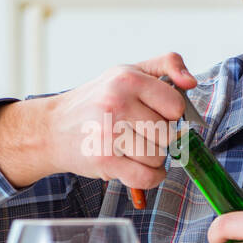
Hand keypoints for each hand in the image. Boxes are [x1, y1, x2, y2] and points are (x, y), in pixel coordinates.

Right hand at [43, 51, 195, 191]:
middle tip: (141, 133)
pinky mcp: (104, 161)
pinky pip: (146, 177)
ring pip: (158, 158)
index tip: (156, 114)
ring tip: (132, 148)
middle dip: (160, 138)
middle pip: (169, 135)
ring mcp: (109, 133)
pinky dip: (150, 178)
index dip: (170, 114)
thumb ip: (166, 64)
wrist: (51, 129)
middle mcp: (117, 103)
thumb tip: (191, 82)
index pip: (175, 105)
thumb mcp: (128, 72)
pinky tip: (139, 168)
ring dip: (152, 159)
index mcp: (127, 78)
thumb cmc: (96, 101)